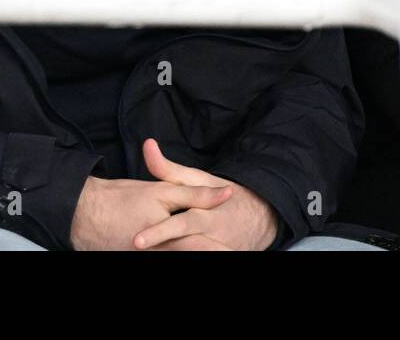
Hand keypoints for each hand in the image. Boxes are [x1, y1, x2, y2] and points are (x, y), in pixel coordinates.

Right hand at [70, 174, 233, 250]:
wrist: (84, 213)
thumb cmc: (125, 199)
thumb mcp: (164, 191)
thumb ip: (197, 195)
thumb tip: (228, 193)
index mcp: (169, 239)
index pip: (204, 248)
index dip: (222, 249)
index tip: (237, 250)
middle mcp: (158, 255)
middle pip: (191, 254)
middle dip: (211, 251)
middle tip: (233, 251)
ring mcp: (145, 260)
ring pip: (175, 259)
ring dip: (195, 251)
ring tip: (218, 249)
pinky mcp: (135, 260)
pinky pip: (157, 259)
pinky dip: (172, 253)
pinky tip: (183, 248)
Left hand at [132, 138, 279, 250]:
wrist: (262, 215)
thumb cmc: (223, 195)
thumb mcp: (199, 179)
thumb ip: (170, 169)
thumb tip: (148, 144)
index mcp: (207, 213)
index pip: (181, 224)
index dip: (160, 232)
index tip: (137, 240)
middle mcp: (213, 234)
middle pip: (188, 246)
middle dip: (166, 244)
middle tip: (139, 247)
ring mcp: (220, 248)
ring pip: (199, 251)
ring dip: (180, 253)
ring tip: (147, 254)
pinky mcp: (225, 254)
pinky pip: (209, 255)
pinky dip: (193, 255)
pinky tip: (171, 255)